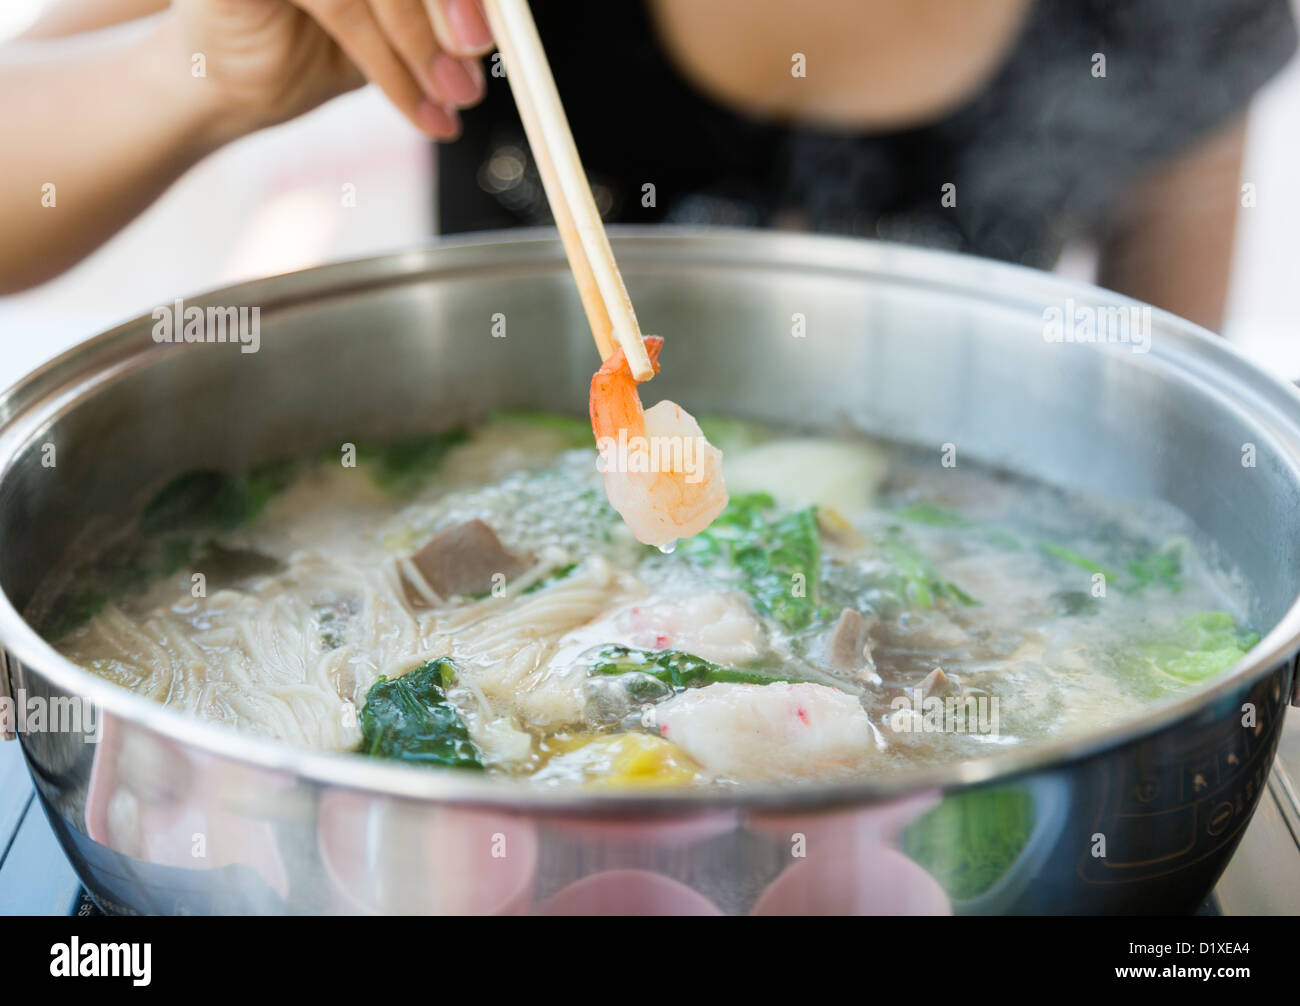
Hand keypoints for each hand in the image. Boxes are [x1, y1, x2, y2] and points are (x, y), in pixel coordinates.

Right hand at [170, 0, 493, 140]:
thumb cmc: (308, 50)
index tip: (495, 35)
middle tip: (476, 69)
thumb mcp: (394, 32)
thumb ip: (439, 20)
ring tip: (450, 96)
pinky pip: (342, 5)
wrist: (230, 90)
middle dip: (455, 14)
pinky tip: (415, 106)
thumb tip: (492, 32)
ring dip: (424, 46)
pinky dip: (388, 63)